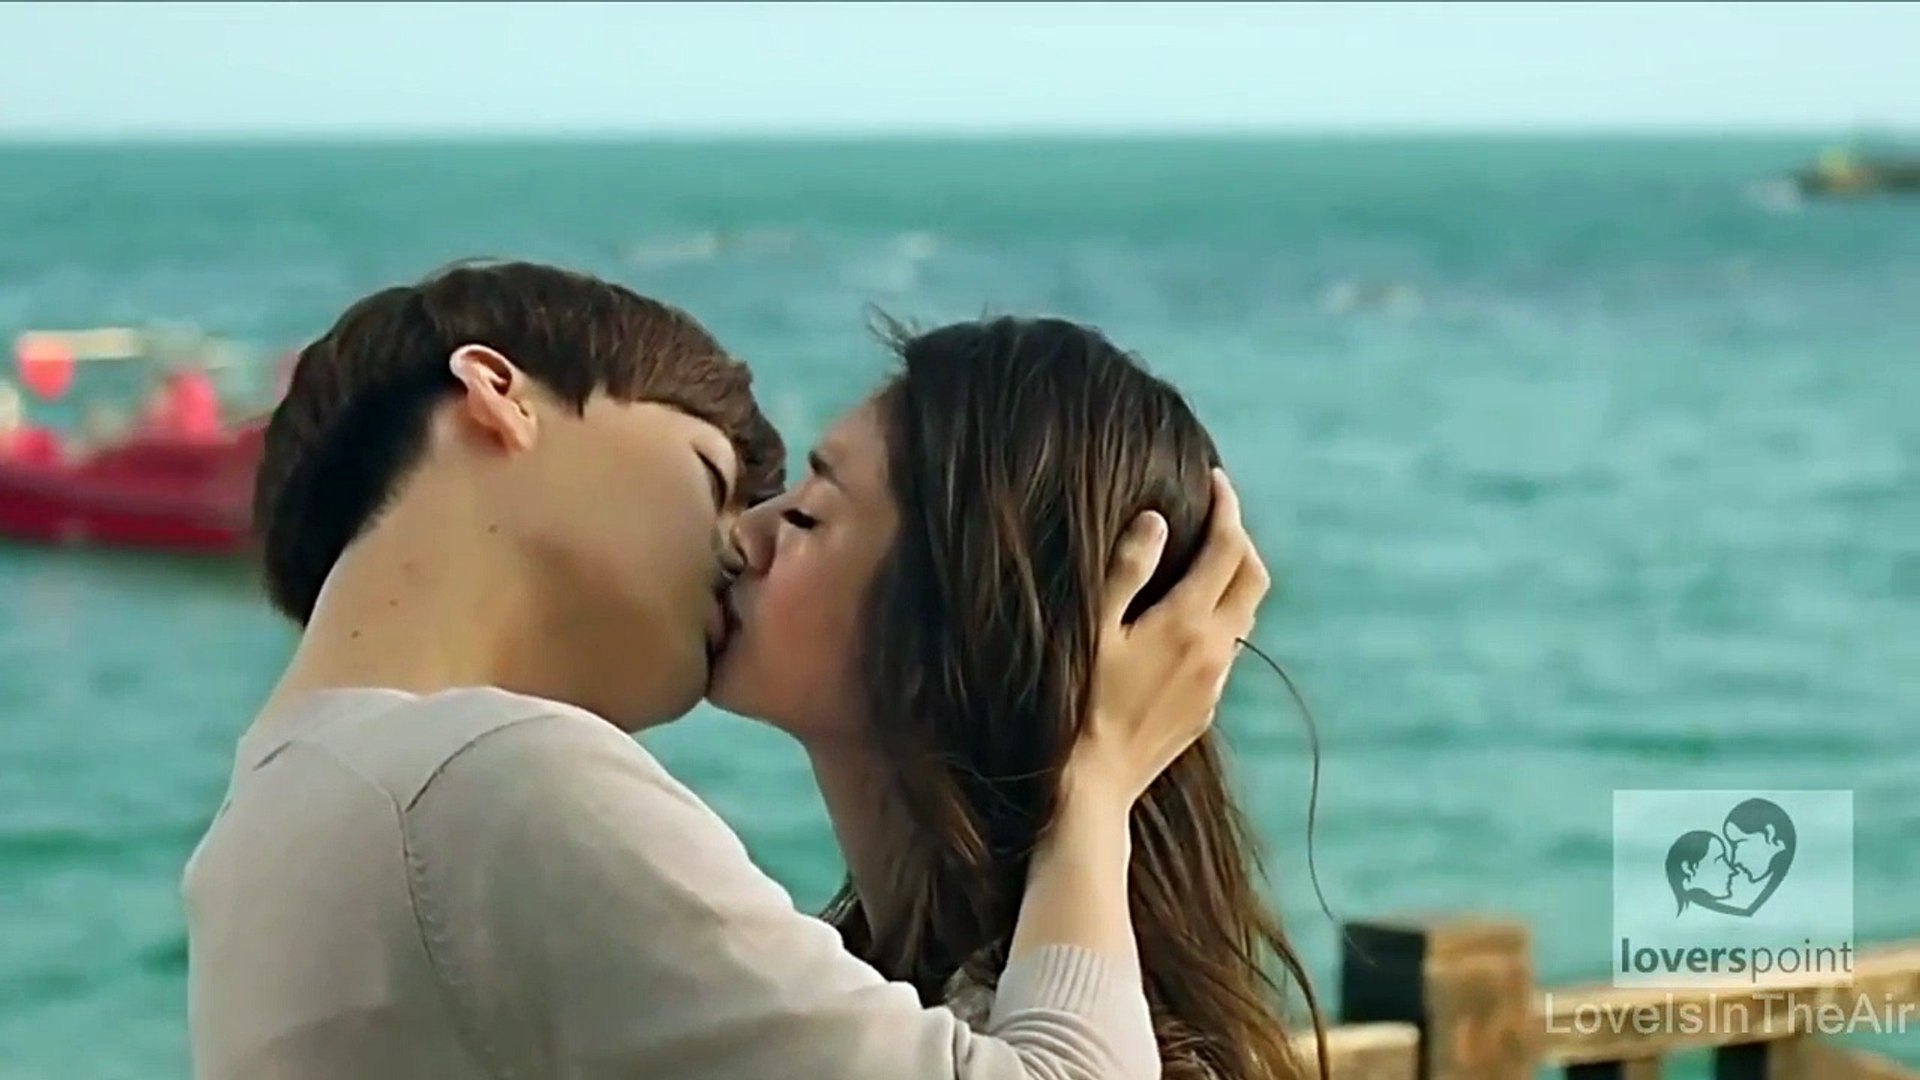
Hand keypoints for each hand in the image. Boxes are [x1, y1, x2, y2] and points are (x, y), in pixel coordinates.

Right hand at [1065, 468, 1269, 810]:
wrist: (1094, 783)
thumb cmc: (1079, 702)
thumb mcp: (1093, 629)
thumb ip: (1126, 570)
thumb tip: (1157, 519)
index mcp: (1187, 622)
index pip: (1228, 547)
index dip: (1227, 506)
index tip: (1215, 479)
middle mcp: (1213, 650)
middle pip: (1254, 577)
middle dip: (1240, 538)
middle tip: (1214, 514)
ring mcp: (1214, 681)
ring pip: (1244, 614)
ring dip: (1233, 579)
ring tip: (1201, 559)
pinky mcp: (1206, 707)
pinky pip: (1226, 647)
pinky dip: (1217, 617)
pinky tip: (1182, 619)